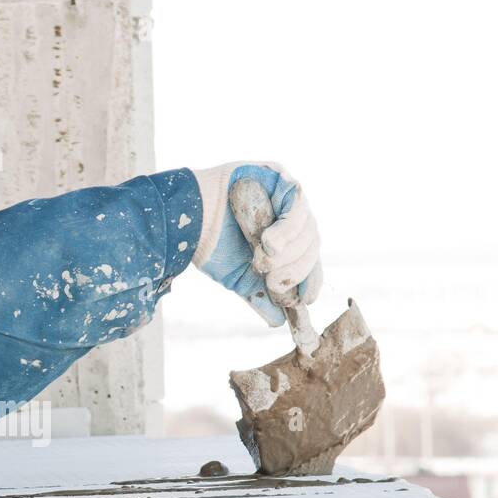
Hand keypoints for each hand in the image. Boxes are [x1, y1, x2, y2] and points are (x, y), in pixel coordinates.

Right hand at [191, 162, 321, 325]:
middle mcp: (289, 215)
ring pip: (308, 227)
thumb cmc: (210, 247)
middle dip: (294, 269)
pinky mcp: (278, 175)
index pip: (309, 259)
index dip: (310, 280)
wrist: (186, 220)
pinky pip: (297, 203)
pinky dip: (287, 228)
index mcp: (285, 238)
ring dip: (288, 251)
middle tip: (271, 281)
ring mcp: (285, 194)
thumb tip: (279, 321)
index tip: (304, 300)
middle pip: (311, 245)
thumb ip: (260, 296)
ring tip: (262, 261)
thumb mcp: (238, 278)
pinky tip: (268, 242)